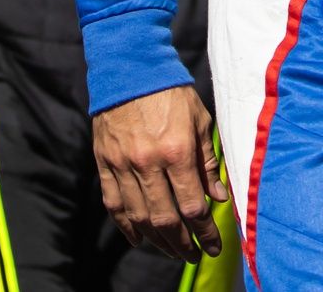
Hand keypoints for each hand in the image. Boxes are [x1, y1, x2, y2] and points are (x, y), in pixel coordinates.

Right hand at [91, 84, 228, 262]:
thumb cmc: (171, 92)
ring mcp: (122, 164)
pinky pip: (113, 204)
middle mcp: (148, 162)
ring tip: (171, 251)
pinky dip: (125, 226)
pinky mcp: (104, 162)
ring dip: (156, 241)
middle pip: (164, 220)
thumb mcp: (200, 120)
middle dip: (182, 244)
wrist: (129, 67)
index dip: (205, 232)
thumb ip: (208, 162)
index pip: (192, 206)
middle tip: (192, 255)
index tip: (213, 246)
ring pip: (138, 217)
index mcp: (176, 151)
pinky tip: (138, 239)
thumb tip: (218, 198)